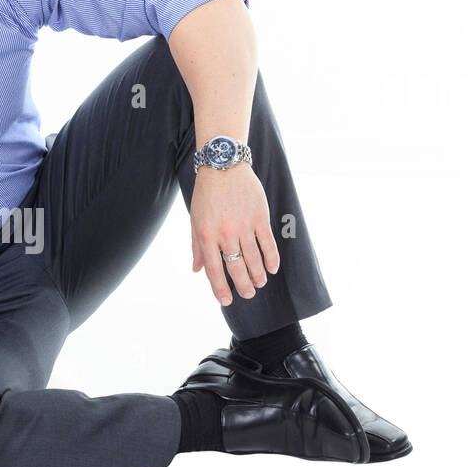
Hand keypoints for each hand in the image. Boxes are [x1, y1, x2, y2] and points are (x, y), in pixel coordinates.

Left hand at [189, 164, 279, 305]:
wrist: (223, 165)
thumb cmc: (206, 194)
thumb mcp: (195, 220)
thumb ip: (197, 246)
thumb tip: (197, 270)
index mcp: (205, 235)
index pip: (214, 270)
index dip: (220, 288)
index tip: (226, 301)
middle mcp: (224, 233)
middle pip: (236, 267)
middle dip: (242, 286)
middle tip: (248, 295)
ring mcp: (243, 225)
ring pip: (253, 258)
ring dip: (257, 275)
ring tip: (259, 284)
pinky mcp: (259, 216)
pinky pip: (267, 243)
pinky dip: (271, 258)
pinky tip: (272, 269)